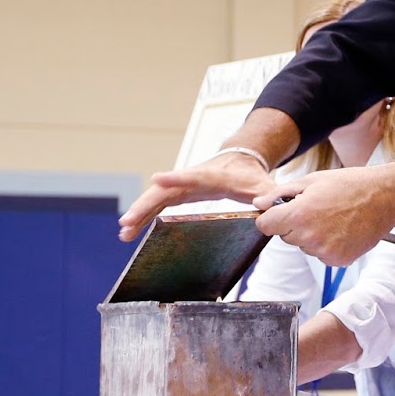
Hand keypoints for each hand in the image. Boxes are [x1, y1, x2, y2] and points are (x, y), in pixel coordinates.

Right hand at [117, 153, 276, 240]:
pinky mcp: (178, 193)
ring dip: (139, 214)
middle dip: (144, 205)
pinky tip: (130, 232)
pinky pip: (157, 205)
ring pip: (155, 198)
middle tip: (127, 221)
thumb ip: (270, 196)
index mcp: (212, 176)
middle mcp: (192, 179)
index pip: (193, 176)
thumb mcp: (264, 186)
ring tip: (124, 233)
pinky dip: (144, 217)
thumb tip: (268, 207)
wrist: (242, 162)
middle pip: (164, 190)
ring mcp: (182, 185)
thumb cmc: (252, 177)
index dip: (176, 177)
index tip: (157, 178)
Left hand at [255, 169, 394, 265]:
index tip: (282, 212)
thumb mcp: (311, 181)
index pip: (265, 225)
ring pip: (304, 246)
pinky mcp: (337, 260)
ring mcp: (324, 251)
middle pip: (285, 237)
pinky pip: (321, 255)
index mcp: (298, 214)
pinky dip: (328, 245)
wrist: (384, 198)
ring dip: (312, 236)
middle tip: (318, 209)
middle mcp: (309, 237)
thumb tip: (259, 203)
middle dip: (295, 225)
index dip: (272, 217)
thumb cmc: (350, 185)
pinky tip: (342, 230)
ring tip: (334, 218)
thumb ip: (280, 194)